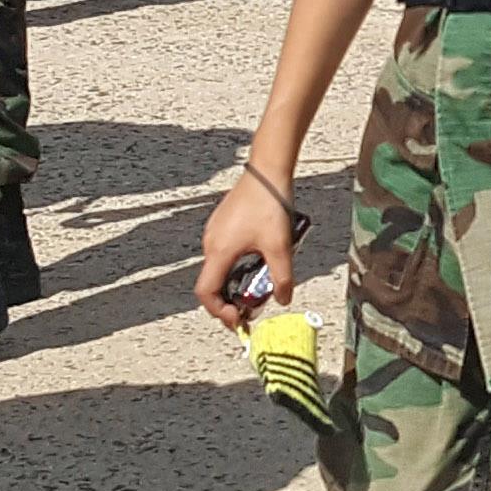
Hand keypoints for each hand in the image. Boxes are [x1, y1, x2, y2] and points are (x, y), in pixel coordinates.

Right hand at [191, 172, 299, 328]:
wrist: (266, 172)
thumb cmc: (268, 203)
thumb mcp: (280, 246)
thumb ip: (282, 278)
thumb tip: (283, 299)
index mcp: (219, 252)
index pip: (207, 293)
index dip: (220, 312)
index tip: (238, 318)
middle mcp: (211, 243)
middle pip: (214, 284)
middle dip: (231, 300)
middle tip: (252, 307)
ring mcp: (216, 233)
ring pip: (220, 269)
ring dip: (236, 283)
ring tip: (259, 284)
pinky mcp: (224, 225)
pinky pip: (225, 255)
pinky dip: (238, 267)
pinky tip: (259, 261)